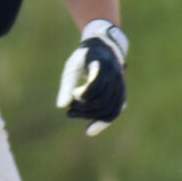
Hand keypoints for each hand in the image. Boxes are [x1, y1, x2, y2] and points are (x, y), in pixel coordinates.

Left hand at [55, 19, 127, 135]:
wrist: (104, 49)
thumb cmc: (84, 57)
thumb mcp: (72, 66)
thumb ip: (67, 84)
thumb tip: (61, 106)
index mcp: (104, 66)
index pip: (95, 88)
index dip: (81, 95)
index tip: (73, 93)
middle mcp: (116, 78)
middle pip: (101, 102)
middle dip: (82, 108)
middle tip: (68, 109)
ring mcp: (121, 87)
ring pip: (109, 110)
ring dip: (89, 116)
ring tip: (72, 114)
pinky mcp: (121, 95)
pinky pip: (114, 112)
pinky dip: (102, 122)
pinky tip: (89, 131)